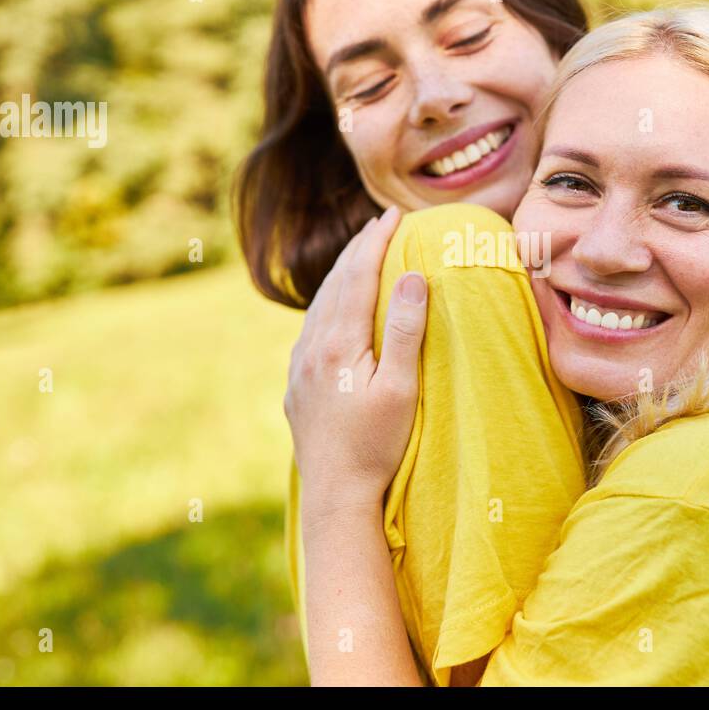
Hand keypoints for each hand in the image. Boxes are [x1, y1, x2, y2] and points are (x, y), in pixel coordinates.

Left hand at [283, 206, 428, 518]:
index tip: (395, 214)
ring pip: (319, 306)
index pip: (359, 276)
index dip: (377, 241)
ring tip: (361, 256)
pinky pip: (311, 330)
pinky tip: (335, 310)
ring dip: (341, 274)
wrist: (336, 495)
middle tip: (382, 222)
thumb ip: (404, 331)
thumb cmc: (378, 445)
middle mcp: (312, 348)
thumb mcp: (401, 388)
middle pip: (335, 283)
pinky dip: (328, 305)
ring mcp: (300, 368)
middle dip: (360, 249)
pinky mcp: (297, 386)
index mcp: (339, 343)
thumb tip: (412, 276)